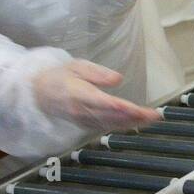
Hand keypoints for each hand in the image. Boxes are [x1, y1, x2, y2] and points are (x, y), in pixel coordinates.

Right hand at [32, 59, 160, 133]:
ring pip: (111, 124)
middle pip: (111, 116)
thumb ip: (97, 73)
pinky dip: (122, 126)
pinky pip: (106, 127)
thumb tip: (118, 79)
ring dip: (132, 123)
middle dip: (134, 117)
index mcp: (78, 93)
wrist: (38, 94)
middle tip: (155, 115)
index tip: (138, 109)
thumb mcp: (76, 66)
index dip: (122, 107)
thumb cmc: (60, 76)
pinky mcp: (85, 125)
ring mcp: (83, 120)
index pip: (103, 103)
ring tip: (151, 119)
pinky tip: (137, 123)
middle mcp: (81, 110)